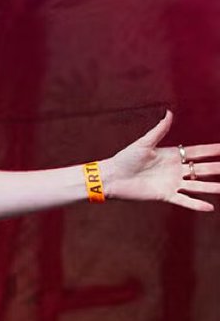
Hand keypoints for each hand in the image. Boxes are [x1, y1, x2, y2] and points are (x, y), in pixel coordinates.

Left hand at [104, 110, 219, 210]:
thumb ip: (159, 130)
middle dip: (218, 168)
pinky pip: (184, 200)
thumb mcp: (144, 143)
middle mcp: (176, 170)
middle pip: (203, 169)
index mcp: (173, 155)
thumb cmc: (125, 159)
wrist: (112, 177)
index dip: (214, 151)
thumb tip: (169, 113)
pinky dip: (196, 204)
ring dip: (212, 187)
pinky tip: (210, 207)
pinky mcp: (164, 195)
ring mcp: (171, 183)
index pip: (199, 152)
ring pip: (198, 185)